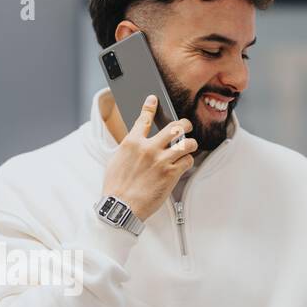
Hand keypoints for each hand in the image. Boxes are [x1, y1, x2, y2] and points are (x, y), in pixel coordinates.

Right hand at [101, 94, 197, 219]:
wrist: (121, 207)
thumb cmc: (115, 187)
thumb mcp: (116, 161)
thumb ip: (128, 149)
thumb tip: (135, 144)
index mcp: (131, 142)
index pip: (144, 118)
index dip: (150, 106)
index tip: (154, 99)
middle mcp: (148, 148)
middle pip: (174, 127)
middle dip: (184, 124)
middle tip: (186, 126)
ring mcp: (161, 160)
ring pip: (187, 143)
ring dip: (190, 144)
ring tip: (189, 146)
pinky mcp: (171, 174)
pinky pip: (188, 161)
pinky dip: (188, 161)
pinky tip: (184, 164)